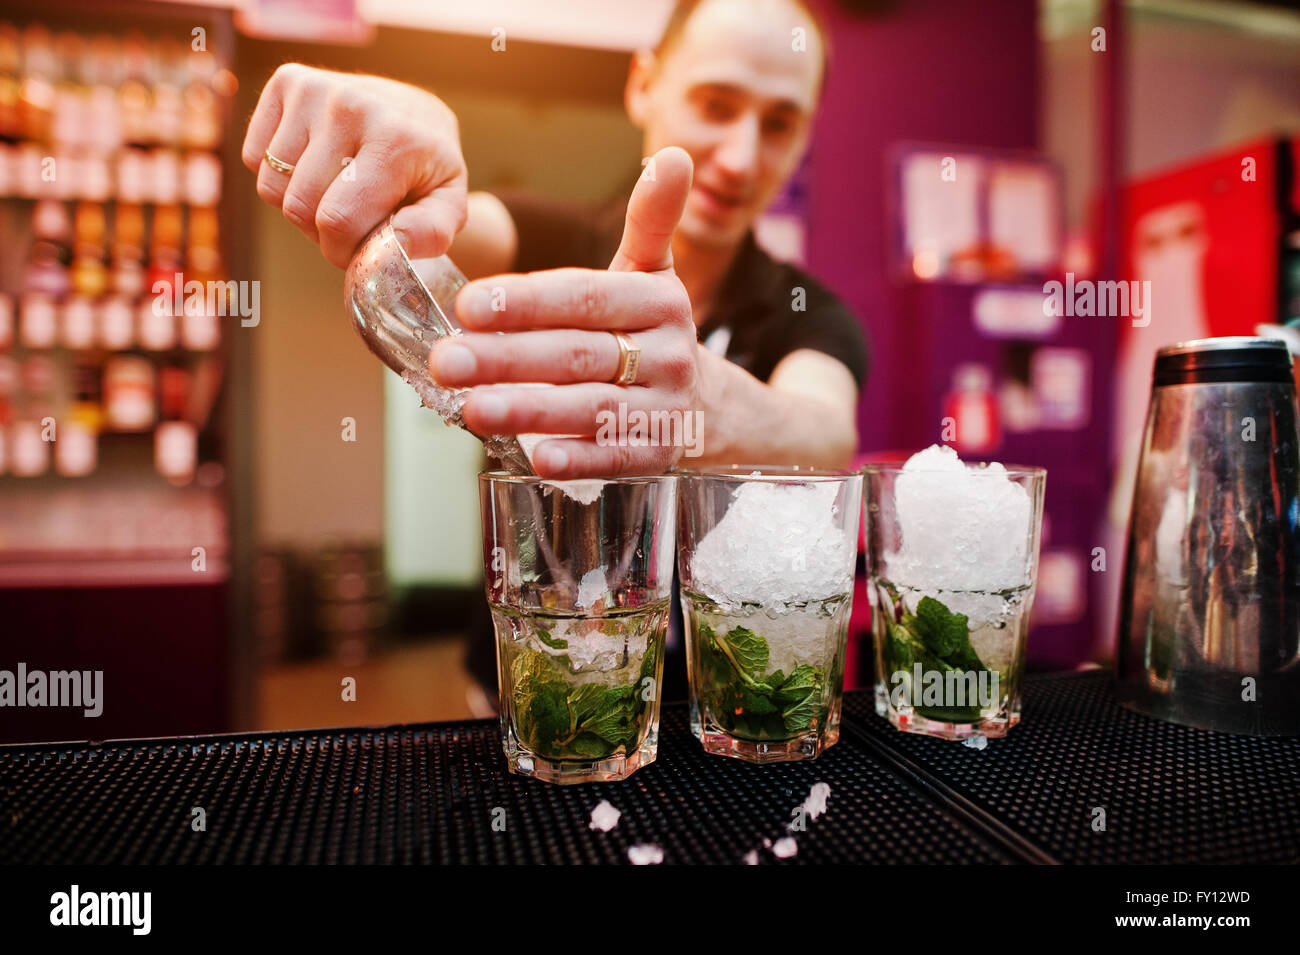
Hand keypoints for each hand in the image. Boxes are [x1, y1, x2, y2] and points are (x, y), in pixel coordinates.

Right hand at [242, 64, 466, 266]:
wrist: (416, 113)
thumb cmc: (428, 169)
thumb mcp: (448, 204)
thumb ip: (433, 232)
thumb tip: (401, 240)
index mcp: (394, 139)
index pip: (337, 219)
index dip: (340, 251)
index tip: (359, 249)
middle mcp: (349, 105)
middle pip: (299, 207)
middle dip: (321, 233)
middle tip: (350, 222)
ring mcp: (313, 89)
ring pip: (272, 187)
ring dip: (299, 206)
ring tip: (334, 193)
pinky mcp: (286, 81)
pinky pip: (255, 158)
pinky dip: (280, 175)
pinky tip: (315, 164)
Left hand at [428, 147, 698, 478]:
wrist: (708, 406)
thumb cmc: (648, 331)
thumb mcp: (651, 274)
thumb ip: (650, 220)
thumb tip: (672, 155)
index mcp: (660, 301)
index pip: (585, 297)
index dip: (526, 302)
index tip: (467, 306)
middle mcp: (669, 354)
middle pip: (578, 354)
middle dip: (507, 358)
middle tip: (444, 361)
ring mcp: (666, 409)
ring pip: (592, 408)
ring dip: (530, 410)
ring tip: (471, 408)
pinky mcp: (658, 456)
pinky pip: (616, 458)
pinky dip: (578, 460)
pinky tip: (535, 458)